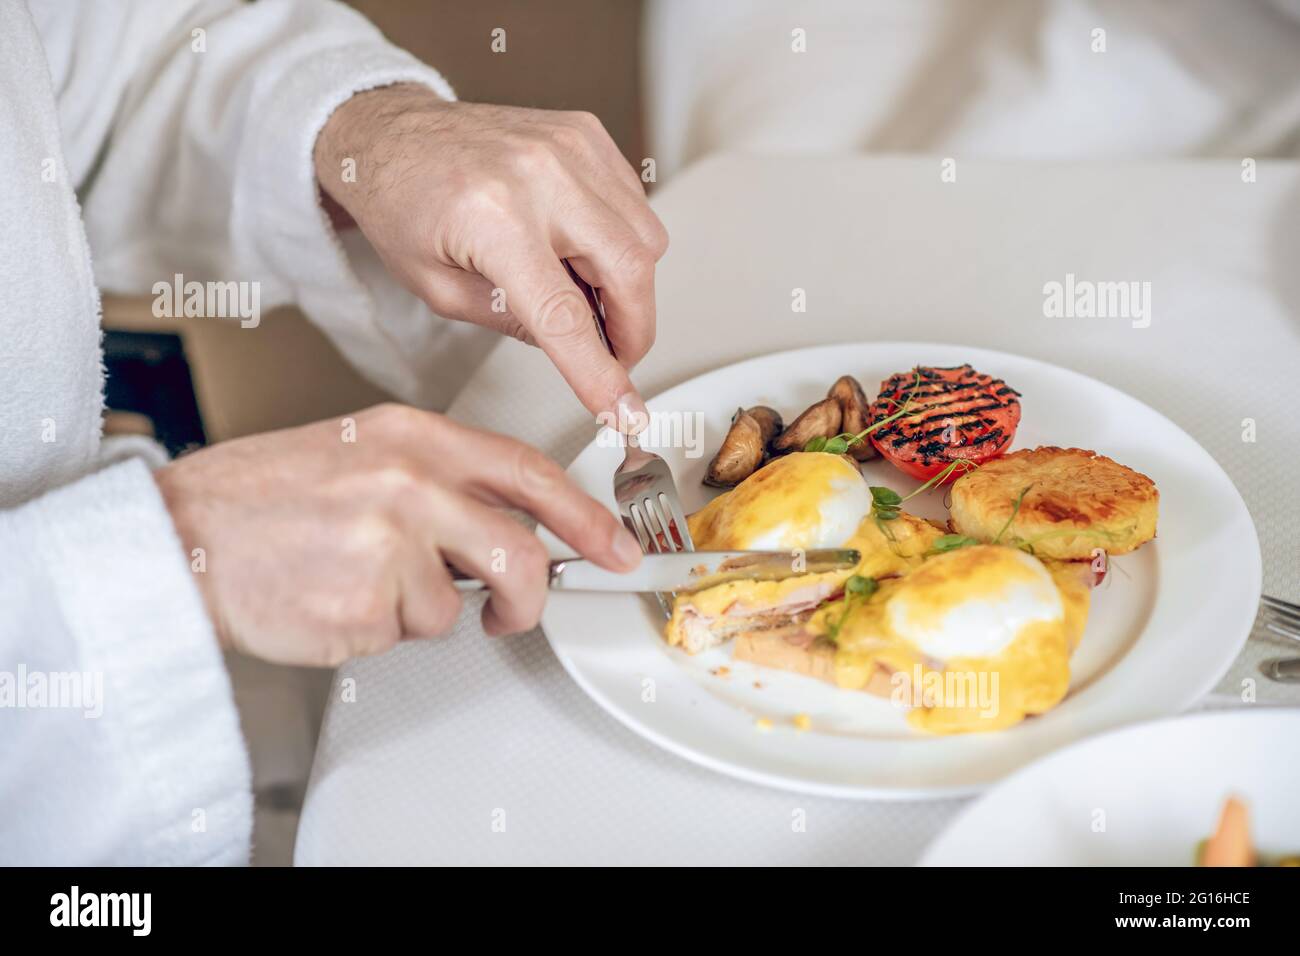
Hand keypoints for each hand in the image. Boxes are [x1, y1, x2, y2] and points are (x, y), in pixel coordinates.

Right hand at [154, 404, 642, 665]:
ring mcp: (389, 543)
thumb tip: (507, 526)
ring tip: (361, 584)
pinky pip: (405, 632)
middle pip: (519, 552)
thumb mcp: (359, 454)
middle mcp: (409, 482)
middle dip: (529, 597)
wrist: (178, 533)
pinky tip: (333, 598)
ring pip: (456, 605)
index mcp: (412, 437)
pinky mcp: (366, 602)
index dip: (586, 515)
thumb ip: (439, 482)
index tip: (617, 544)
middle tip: (514, 612)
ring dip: (420, 612)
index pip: (529, 473)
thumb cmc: (262, 499)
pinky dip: (377, 629)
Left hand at [313, 86, 668, 429]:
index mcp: (492, 218)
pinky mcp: (585, 134)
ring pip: (646, 237)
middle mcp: (539, 175)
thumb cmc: (402, 204)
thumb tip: (577, 349)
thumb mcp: (440, 291)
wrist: (391, 133)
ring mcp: (568, 148)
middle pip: (630, 271)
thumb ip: (513, 325)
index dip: (600, 373)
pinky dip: (622, 239)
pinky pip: (635, 201)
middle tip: (615, 356)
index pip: (565, 316)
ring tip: (586, 297)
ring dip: (630, 285)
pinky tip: (583, 251)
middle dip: (634, 331)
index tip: (623, 410)